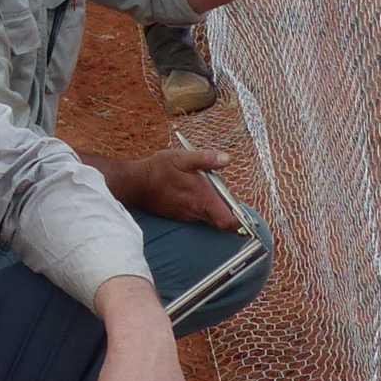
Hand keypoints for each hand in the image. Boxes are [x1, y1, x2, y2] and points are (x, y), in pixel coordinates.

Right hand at [104, 146, 235, 228]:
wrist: (134, 184)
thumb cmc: (158, 170)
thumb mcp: (182, 158)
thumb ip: (206, 159)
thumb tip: (226, 159)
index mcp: (202, 199)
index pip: (228, 222)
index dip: (241, 221)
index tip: (246, 215)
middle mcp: (196, 212)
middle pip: (221, 220)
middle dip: (228, 211)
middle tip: (229, 197)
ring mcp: (187, 216)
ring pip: (209, 217)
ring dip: (214, 208)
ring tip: (211, 191)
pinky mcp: (178, 215)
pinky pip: (197, 215)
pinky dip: (201, 208)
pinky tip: (194, 194)